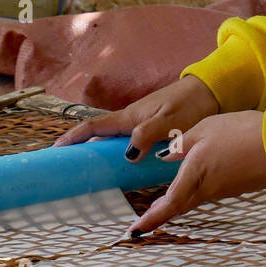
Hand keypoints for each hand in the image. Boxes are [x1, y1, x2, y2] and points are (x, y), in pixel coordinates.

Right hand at [52, 74, 219, 158]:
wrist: (210, 92)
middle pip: (98, 135)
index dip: (73, 138)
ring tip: (88, 174)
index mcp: (130, 117)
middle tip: (66, 168)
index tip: (54, 151)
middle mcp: (131, 120)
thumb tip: (127, 154)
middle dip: (80, 148)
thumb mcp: (170, 122)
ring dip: (98, 154)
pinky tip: (120, 169)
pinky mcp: (152, 129)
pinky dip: (118, 154)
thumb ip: (148, 134)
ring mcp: (140, 124)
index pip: (93, 127)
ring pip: (113, 141)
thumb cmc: (191, 105)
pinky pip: (128, 143)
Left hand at [127, 111, 265, 235]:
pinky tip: (199, 180)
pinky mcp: (237, 186)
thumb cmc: (241, 132)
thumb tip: (163, 157)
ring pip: (196, 198)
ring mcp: (224, 189)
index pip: (169, 203)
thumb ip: (182, 144)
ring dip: (179, 201)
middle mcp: (208, 187)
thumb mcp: (206, 129)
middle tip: (144, 221)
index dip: (151, 219)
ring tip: (164, 202)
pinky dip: (199, 190)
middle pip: (180, 206)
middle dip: (161, 214)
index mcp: (195, 173)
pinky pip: (212, 190)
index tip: (134, 231)